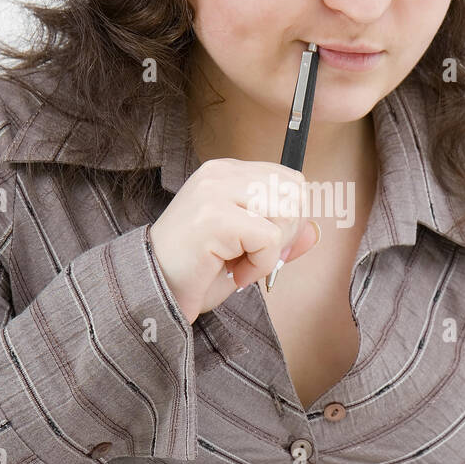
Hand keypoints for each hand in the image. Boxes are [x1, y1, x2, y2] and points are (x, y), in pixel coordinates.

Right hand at [147, 158, 319, 324]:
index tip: (263, 245)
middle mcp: (220, 174)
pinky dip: (260, 265)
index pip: (290, 179)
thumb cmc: (194, 271)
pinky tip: (235, 273)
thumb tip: (314, 232)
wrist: (150, 290)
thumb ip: (280, 238)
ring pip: (286, 212)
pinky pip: (268, 238)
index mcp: (227, 173)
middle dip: (286, 234)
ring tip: (242, 264)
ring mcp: (215, 192)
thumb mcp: (245, 250)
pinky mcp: (214, 217)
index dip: (290, 218)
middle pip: (294, 192)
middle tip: (254, 258)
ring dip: (272, 250)